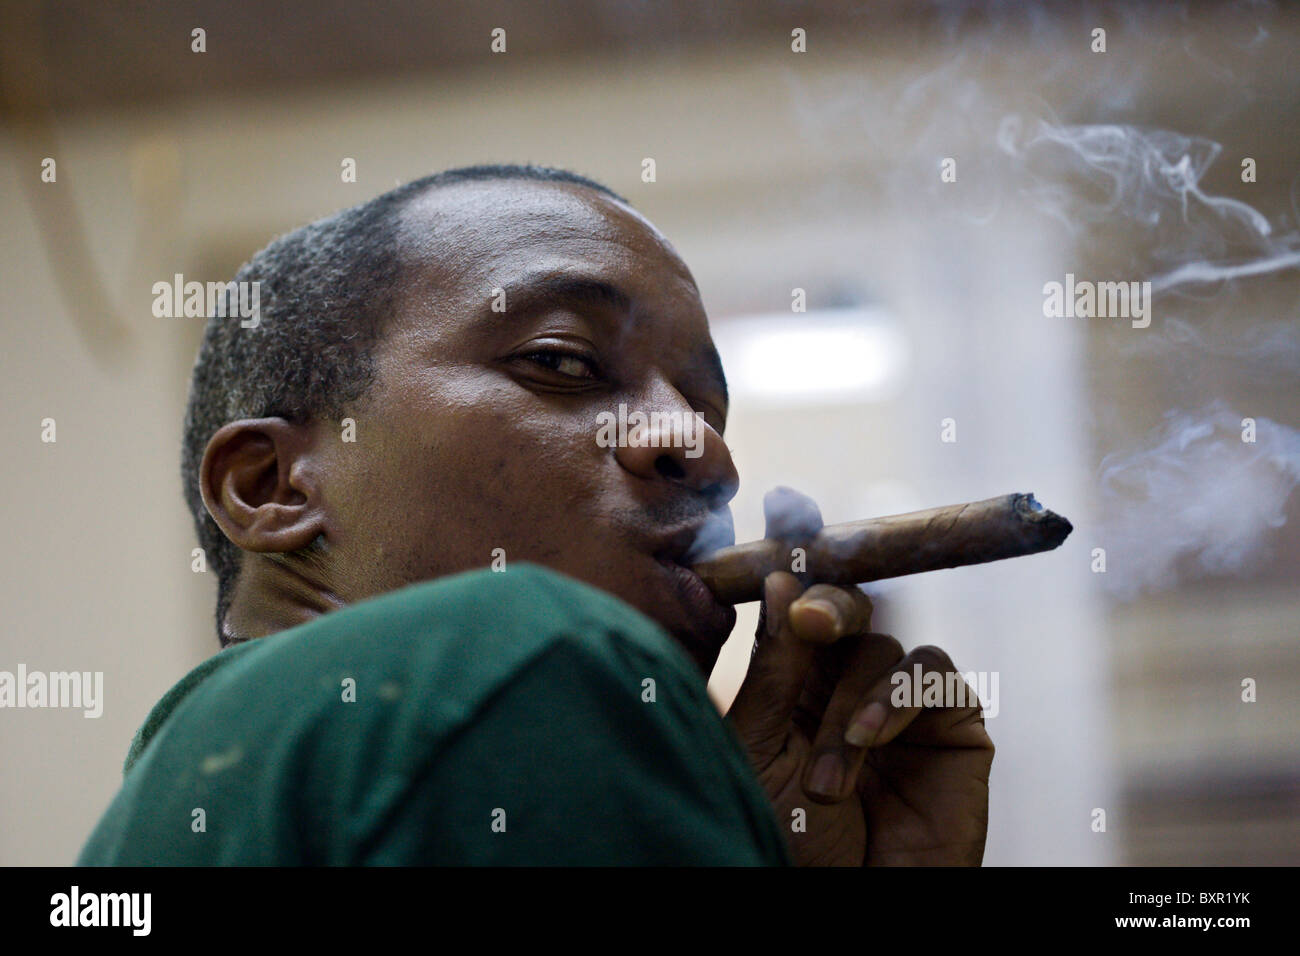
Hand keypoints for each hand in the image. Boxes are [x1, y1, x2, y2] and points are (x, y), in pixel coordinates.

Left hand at [726, 487, 994, 865]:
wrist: (847, 906)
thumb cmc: (789, 839)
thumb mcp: (761, 748)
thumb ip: (774, 666)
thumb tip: (779, 578)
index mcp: (792, 683)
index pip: (796, 605)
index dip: (796, 553)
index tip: (786, 502)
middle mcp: (845, 684)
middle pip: (846, 606)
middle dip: (826, 603)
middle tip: (806, 616)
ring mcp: (902, 705)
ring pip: (882, 644)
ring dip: (850, 704)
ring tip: (827, 777)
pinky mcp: (953, 727)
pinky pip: (932, 673)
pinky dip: (897, 699)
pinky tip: (870, 742)